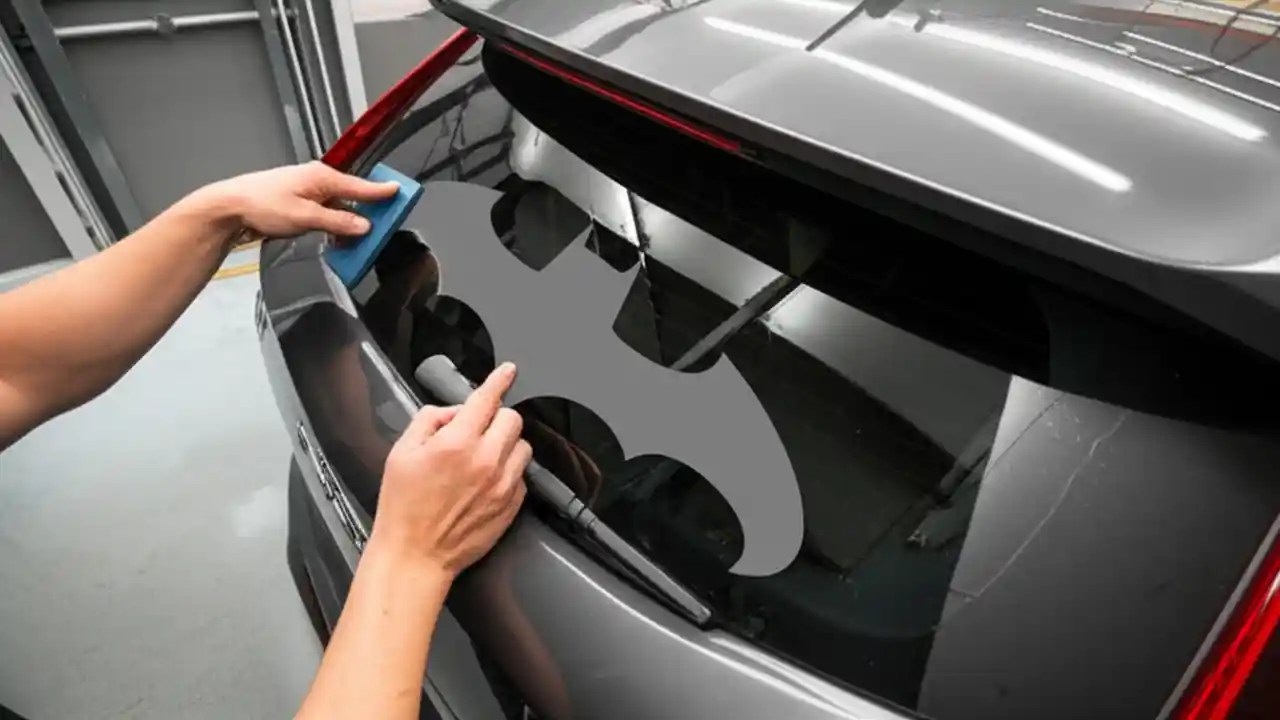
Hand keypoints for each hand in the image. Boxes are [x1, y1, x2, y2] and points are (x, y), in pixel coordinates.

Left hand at [196, 161, 397, 241]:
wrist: (228, 207)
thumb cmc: (264, 206)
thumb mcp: (305, 217)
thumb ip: (337, 221)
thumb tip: (365, 225)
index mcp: (322, 177)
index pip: (360, 185)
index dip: (382, 191)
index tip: (402, 191)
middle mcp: (317, 181)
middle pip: (351, 196)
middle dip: (367, 211)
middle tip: (384, 224)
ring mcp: (307, 192)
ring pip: (338, 208)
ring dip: (347, 223)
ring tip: (358, 242)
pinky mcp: (298, 204)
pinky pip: (325, 214)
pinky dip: (334, 226)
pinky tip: (336, 239)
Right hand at [370, 362, 531, 578]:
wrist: (415, 556)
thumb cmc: (403, 507)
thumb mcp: (401, 452)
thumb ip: (430, 420)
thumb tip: (453, 412)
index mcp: (456, 443)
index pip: (487, 399)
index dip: (499, 380)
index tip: (508, 371)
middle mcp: (486, 461)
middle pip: (512, 419)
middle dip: (495, 418)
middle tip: (476, 431)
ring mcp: (503, 485)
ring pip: (522, 446)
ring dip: (506, 445)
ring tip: (481, 459)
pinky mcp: (512, 505)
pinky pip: (521, 476)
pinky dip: (508, 472)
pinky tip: (485, 483)